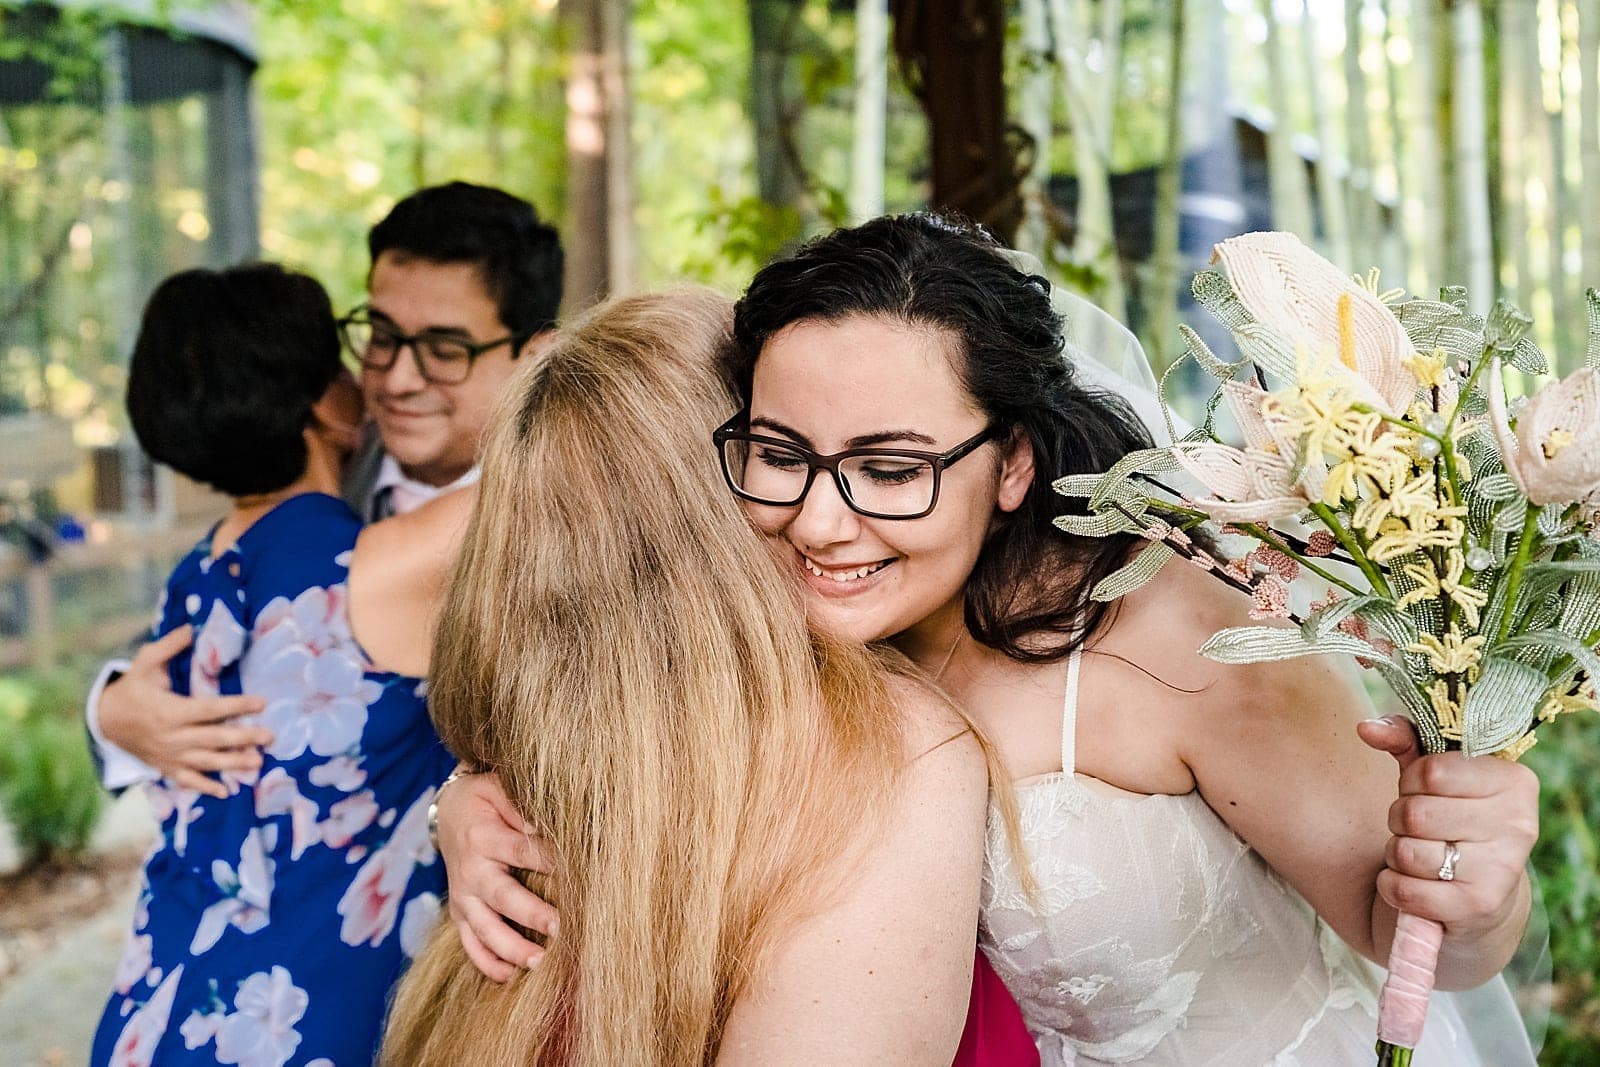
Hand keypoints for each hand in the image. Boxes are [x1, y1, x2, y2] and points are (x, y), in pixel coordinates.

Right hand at [101, 626, 271, 798]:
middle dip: (244, 737)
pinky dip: (206, 788)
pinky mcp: (167, 768)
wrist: (106, 722)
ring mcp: (170, 755)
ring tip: (258, 762)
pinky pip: (188, 781)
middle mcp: (172, 737)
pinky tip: (226, 791)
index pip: (210, 709)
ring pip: (207, 762)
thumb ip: (169, 647)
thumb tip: (191, 628)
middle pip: (214, 738)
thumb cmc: (132, 689)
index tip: (261, 702)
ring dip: (233, 763)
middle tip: (270, 735)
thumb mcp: (145, 664)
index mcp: (170, 711)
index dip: (236, 706)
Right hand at [435, 769, 560, 981]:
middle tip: (561, 929)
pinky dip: (488, 964)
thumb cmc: (484, 800)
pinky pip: (471, 945)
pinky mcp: (460, 914)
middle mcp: (471, 872)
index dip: (551, 862)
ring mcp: (463, 898)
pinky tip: (512, 976)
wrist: (447, 814)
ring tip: (540, 962)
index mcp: (483, 838)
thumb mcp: (498, 788)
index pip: (522, 851)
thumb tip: (544, 826)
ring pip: (484, 930)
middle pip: (502, 898)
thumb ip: (521, 805)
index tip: (579, 874)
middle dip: (532, 915)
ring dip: (511, 949)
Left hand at [1358, 715, 1538, 935]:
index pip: (1430, 771)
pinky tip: (1414, 884)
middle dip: (1399, 820)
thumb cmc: (1450, 818)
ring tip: (1420, 856)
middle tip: (1418, 829)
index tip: (1423, 791)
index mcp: (1514, 781)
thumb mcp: (1433, 774)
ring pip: (1407, 852)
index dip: (1410, 782)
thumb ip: (1404, 739)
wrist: (1479, 900)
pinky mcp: (1478, 907)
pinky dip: (1393, 887)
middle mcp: (1518, 824)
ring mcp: (1502, 869)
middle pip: (1414, 813)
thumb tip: (1367, 729)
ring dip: (1396, 855)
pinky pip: (1405, 891)